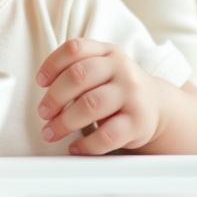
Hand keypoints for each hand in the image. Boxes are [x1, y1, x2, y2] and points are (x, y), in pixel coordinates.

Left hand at [36, 38, 163, 154]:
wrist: (156, 106)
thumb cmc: (118, 88)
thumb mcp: (103, 68)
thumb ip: (76, 70)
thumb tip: (44, 90)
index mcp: (108, 52)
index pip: (75, 49)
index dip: (52, 64)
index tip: (40, 82)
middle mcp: (122, 69)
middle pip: (78, 76)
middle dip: (54, 97)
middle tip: (43, 113)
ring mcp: (132, 95)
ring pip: (90, 106)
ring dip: (63, 122)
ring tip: (51, 132)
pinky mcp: (138, 123)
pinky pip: (106, 136)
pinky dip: (85, 145)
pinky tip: (75, 147)